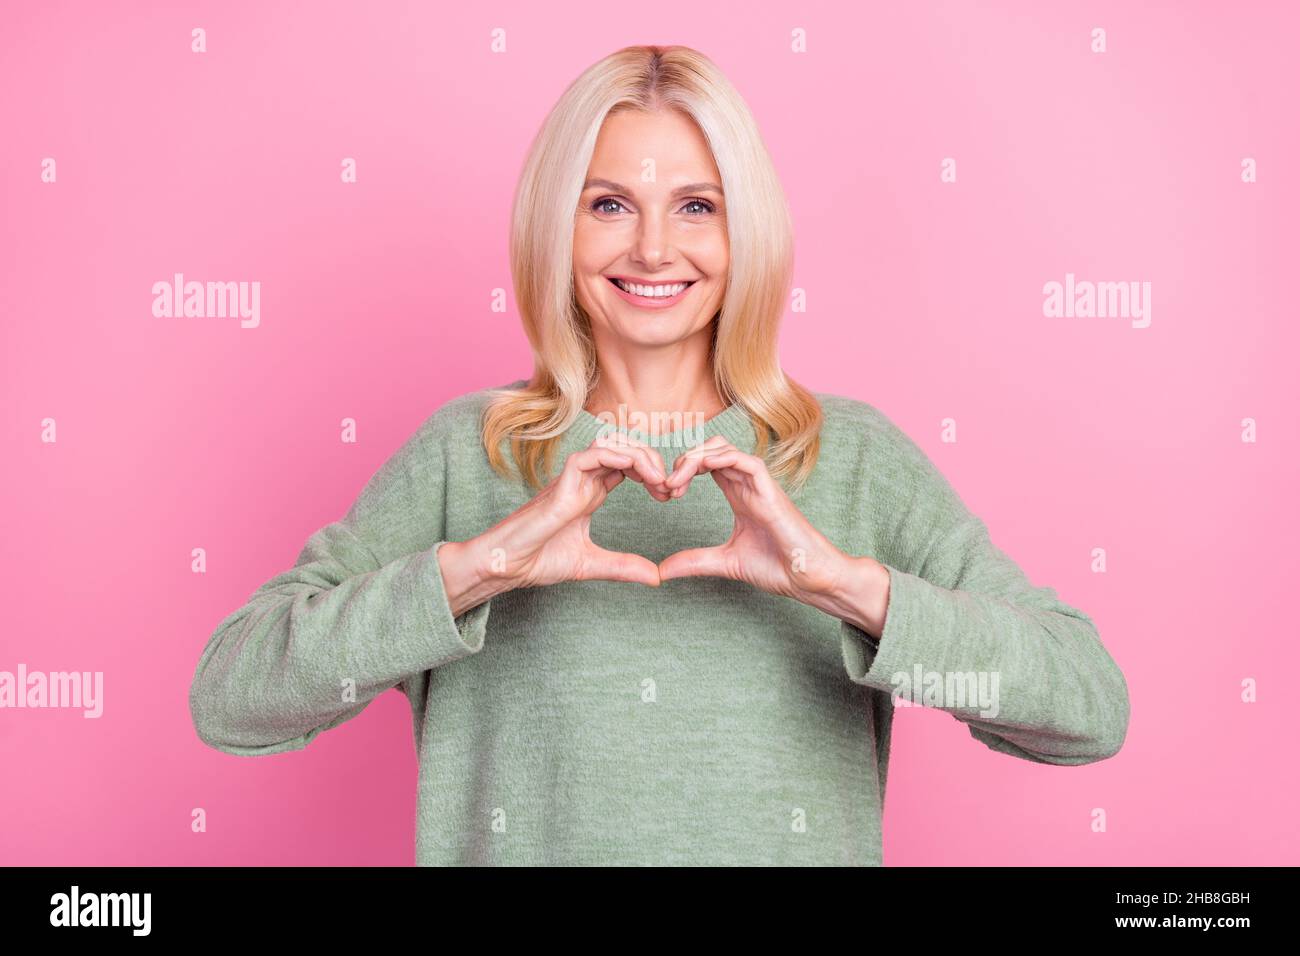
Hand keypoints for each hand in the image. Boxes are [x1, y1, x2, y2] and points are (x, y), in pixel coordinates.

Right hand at [438, 434, 671, 613]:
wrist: (506, 566)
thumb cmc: (538, 560)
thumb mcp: (592, 564)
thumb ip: (623, 567)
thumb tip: (657, 577)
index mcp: (591, 493)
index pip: (628, 466)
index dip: (652, 473)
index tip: (669, 494)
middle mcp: (583, 480)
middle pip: (624, 449)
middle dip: (652, 460)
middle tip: (670, 485)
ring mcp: (572, 479)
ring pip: (610, 445)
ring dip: (639, 455)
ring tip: (659, 478)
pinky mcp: (561, 484)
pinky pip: (589, 456)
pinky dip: (616, 457)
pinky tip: (637, 472)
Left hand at [657, 436, 890, 635]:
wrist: (809, 577)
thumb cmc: (779, 567)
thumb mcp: (725, 562)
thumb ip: (695, 561)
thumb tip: (662, 570)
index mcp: (739, 495)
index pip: (707, 464)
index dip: (682, 470)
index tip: (665, 493)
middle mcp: (748, 484)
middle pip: (711, 449)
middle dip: (684, 459)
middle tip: (666, 485)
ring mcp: (760, 484)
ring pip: (724, 448)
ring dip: (694, 458)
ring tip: (675, 482)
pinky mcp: (770, 490)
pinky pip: (744, 460)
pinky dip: (718, 459)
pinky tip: (697, 474)